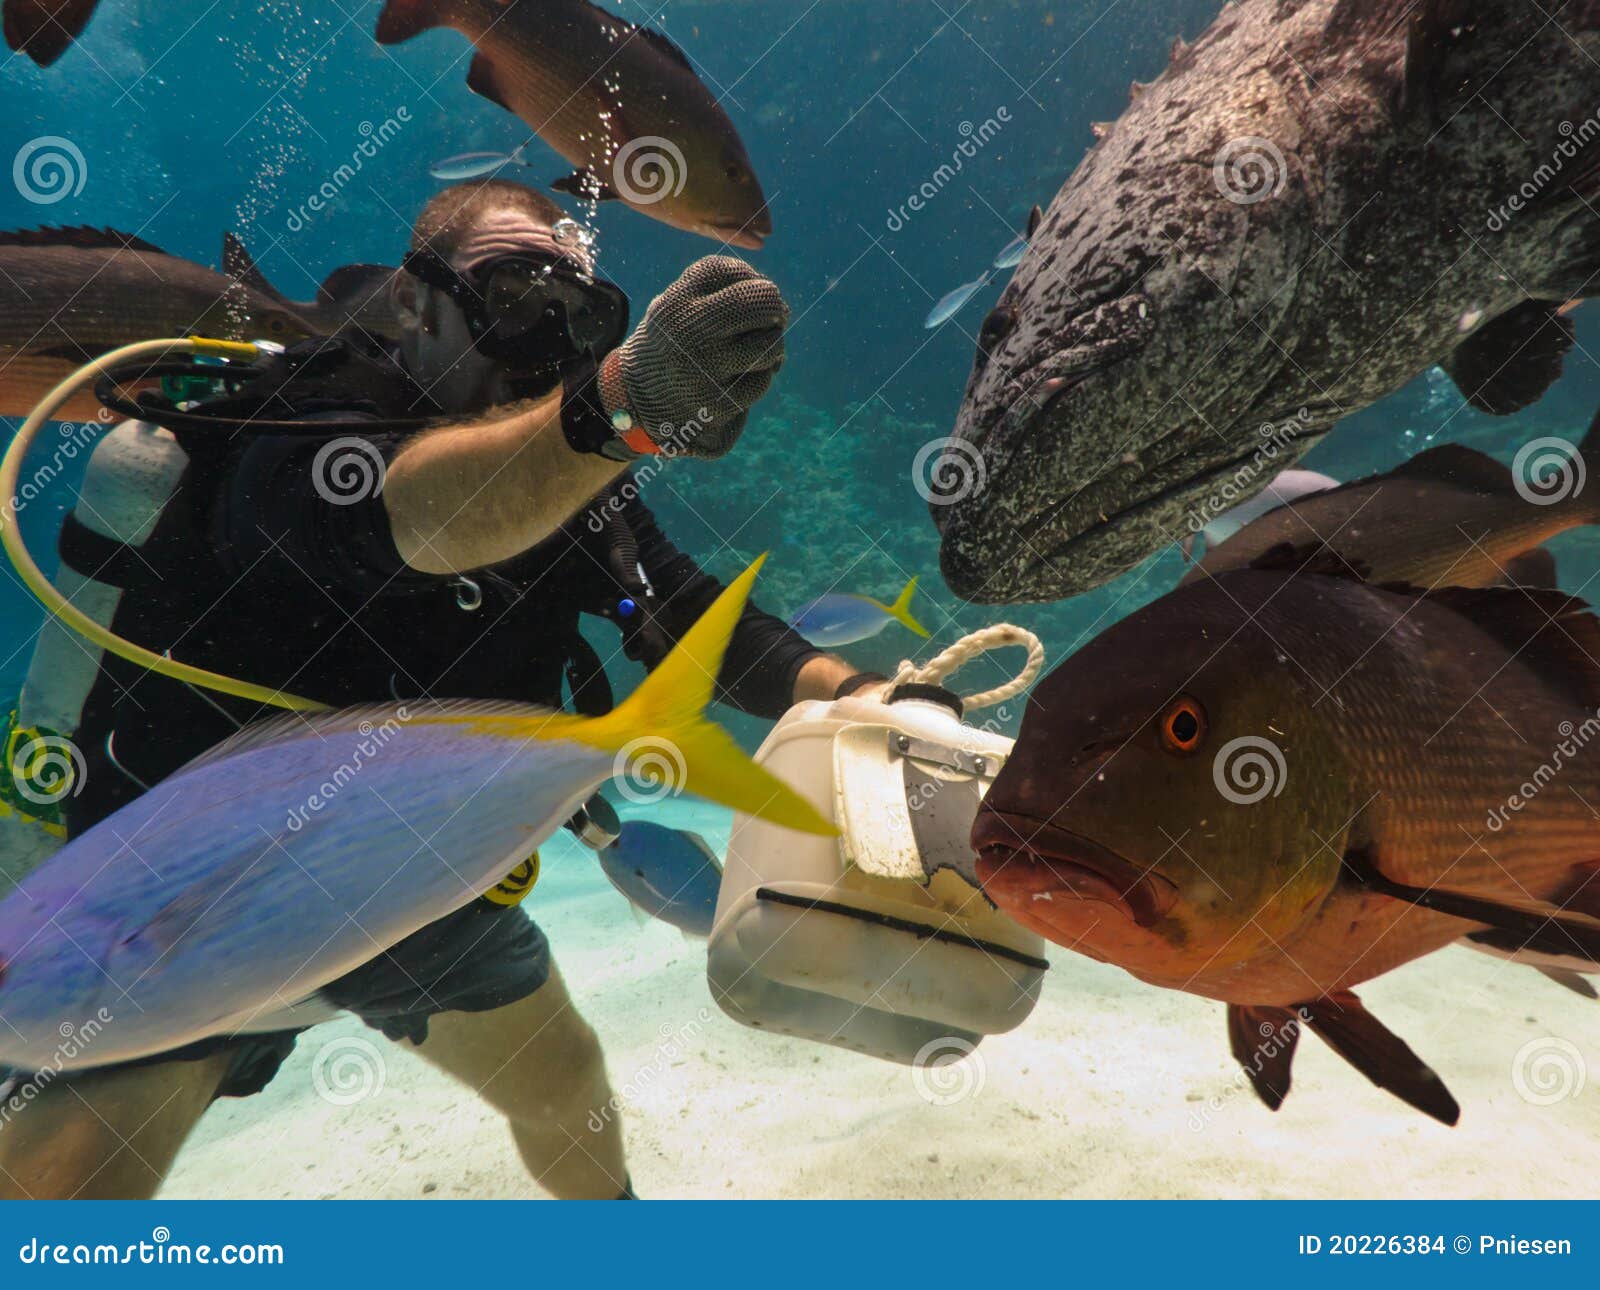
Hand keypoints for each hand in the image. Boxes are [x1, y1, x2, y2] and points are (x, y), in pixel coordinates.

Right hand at [599, 256, 787, 457]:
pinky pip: (761, 382)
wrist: (636, 400)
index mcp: (676, 303)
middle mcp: (690, 333)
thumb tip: (780, 306)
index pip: (732, 272)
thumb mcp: (676, 305)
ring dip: (772, 345)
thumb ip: (721, 291)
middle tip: (772, 316)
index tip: (749, 290)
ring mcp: (706, 371)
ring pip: (770, 346)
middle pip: (761, 303)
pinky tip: (742, 377)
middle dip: (773, 307)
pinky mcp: (719, 405)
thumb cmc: (672, 343)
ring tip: (756, 349)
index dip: (751, 278)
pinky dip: (760, 376)